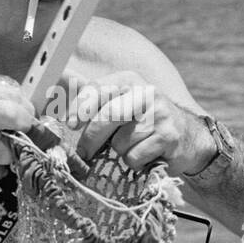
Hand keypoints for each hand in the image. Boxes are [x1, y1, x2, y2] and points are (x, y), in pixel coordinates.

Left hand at [68, 70, 213, 174]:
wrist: (188, 137)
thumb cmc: (144, 122)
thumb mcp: (121, 103)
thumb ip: (92, 99)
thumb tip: (55, 87)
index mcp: (129, 80)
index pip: (98, 89)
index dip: (80, 108)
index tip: (69, 125)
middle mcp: (146, 92)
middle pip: (107, 117)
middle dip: (91, 140)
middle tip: (85, 153)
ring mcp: (160, 114)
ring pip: (120, 142)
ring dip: (120, 152)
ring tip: (133, 147)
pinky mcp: (168, 137)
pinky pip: (135, 157)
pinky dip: (135, 162)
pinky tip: (146, 155)